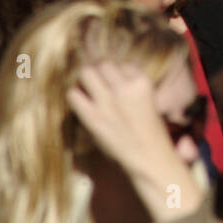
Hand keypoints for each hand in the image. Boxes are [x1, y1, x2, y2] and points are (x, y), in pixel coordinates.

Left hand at [67, 60, 201, 220]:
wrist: (149, 157)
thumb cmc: (149, 131)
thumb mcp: (148, 100)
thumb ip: (131, 87)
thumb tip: (107, 77)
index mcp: (142, 81)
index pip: (122, 64)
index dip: (117, 74)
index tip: (115, 84)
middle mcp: (124, 87)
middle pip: (103, 64)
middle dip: (99, 72)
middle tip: (97, 83)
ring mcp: (108, 102)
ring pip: (86, 73)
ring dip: (85, 80)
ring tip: (86, 89)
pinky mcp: (93, 117)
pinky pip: (73, 95)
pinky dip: (75, 97)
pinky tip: (80, 103)